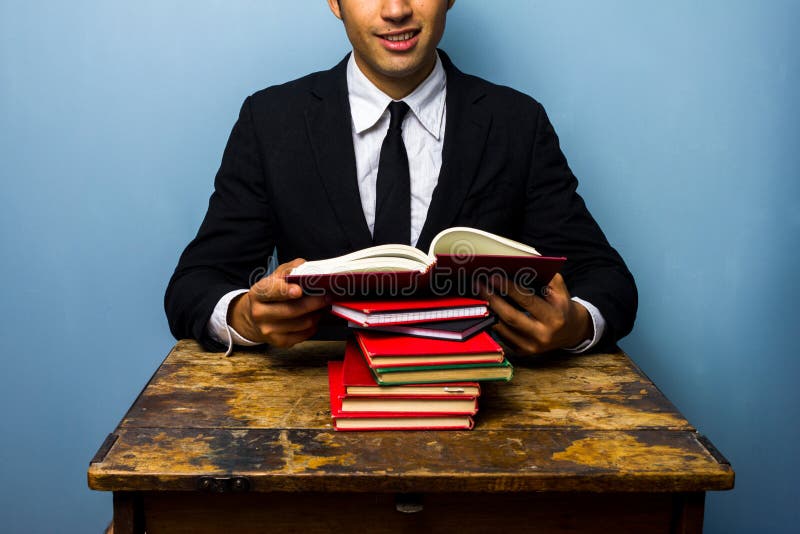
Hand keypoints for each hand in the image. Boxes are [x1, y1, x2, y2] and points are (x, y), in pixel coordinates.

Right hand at [228, 258, 328, 347]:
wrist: (254, 318)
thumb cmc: (270, 294)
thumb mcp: (275, 277)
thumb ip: (290, 270)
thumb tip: (307, 268)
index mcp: (258, 293)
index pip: (271, 291)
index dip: (285, 291)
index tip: (299, 290)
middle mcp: (259, 313)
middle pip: (292, 309)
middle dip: (314, 302)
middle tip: (328, 296)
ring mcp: (268, 330)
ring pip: (302, 323)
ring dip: (317, 314)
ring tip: (322, 306)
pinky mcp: (278, 342)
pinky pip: (304, 335)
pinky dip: (313, 326)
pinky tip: (314, 318)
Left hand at [477, 273, 591, 354]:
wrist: (571, 331)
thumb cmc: (562, 306)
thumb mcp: (559, 289)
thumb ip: (544, 276)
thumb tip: (519, 264)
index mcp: (554, 318)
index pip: (527, 301)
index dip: (508, 288)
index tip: (493, 276)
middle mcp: (543, 335)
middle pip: (510, 317)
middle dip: (492, 299)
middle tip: (479, 285)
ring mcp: (532, 347)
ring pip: (502, 329)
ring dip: (488, 311)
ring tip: (479, 295)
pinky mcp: (523, 353)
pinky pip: (502, 337)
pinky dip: (493, 322)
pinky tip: (486, 309)